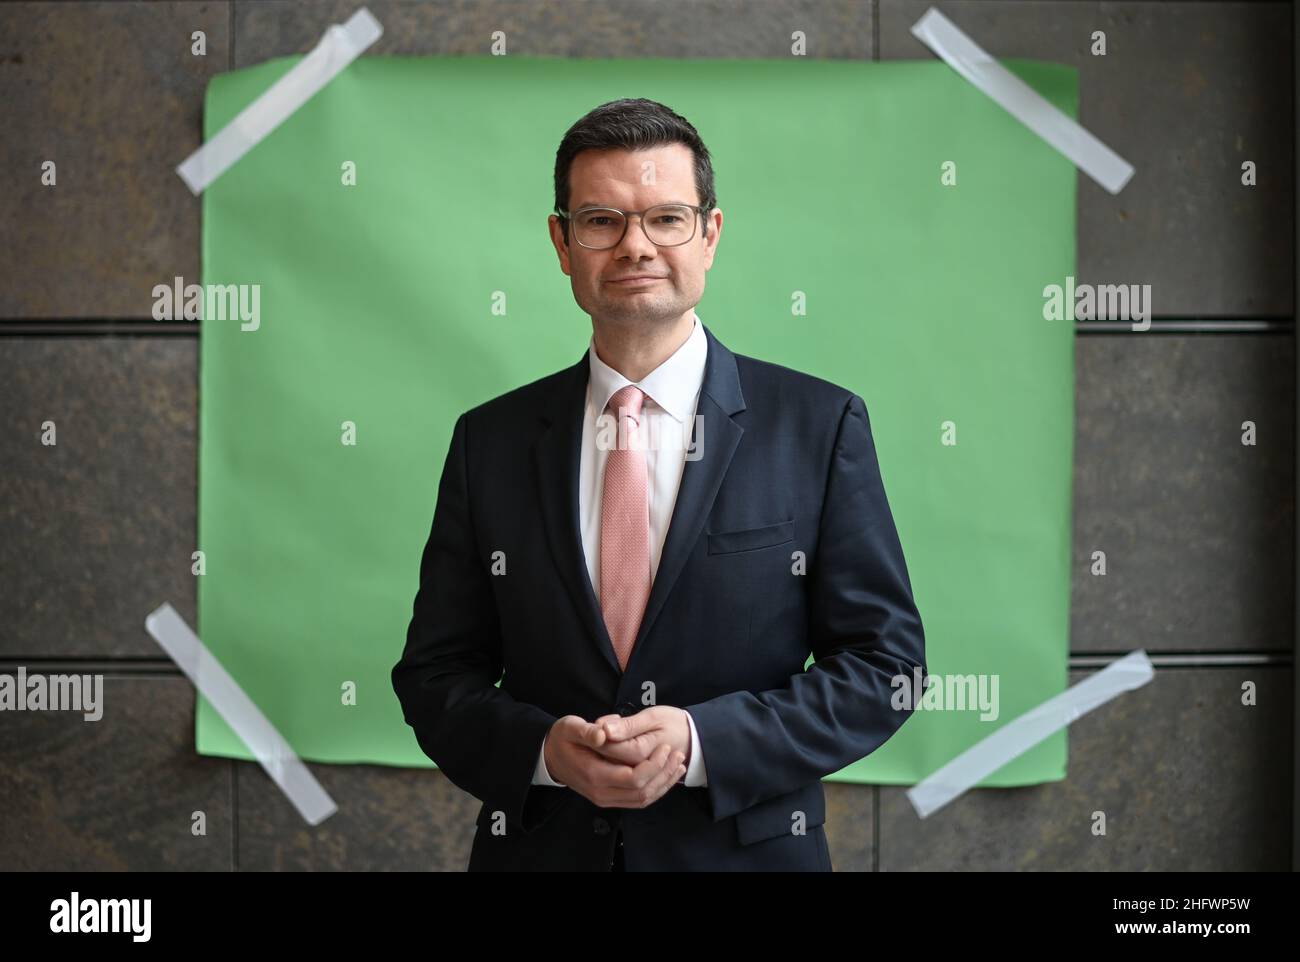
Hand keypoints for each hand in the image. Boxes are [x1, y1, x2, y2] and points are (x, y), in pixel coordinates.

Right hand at [543, 715, 684, 808]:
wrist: (550, 757)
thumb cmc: (562, 739)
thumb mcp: (570, 727)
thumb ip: (587, 730)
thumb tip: (603, 733)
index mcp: (593, 774)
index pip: (633, 778)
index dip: (653, 765)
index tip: (665, 747)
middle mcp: (600, 792)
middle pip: (642, 792)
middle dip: (664, 774)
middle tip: (678, 754)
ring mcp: (605, 798)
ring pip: (643, 799)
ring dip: (664, 783)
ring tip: (679, 764)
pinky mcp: (610, 798)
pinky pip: (638, 800)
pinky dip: (656, 790)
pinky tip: (667, 775)